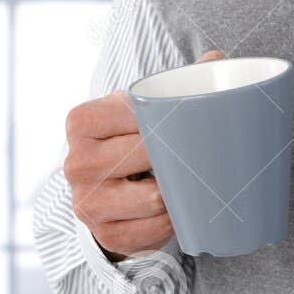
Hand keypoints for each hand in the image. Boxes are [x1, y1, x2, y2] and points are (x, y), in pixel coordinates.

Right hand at [63, 50, 225, 260]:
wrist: (103, 190)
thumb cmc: (128, 140)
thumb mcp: (140, 110)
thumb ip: (174, 83)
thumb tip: (217, 59)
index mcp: (81, 122)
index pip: (136, 113)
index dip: (170, 117)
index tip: (192, 120)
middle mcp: (76, 162)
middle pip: (147, 155)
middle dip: (178, 154)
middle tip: (199, 151)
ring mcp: (87, 202)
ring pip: (156, 197)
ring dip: (178, 191)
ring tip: (186, 180)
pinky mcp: (104, 234)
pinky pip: (155, 229)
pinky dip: (173, 220)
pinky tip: (176, 208)